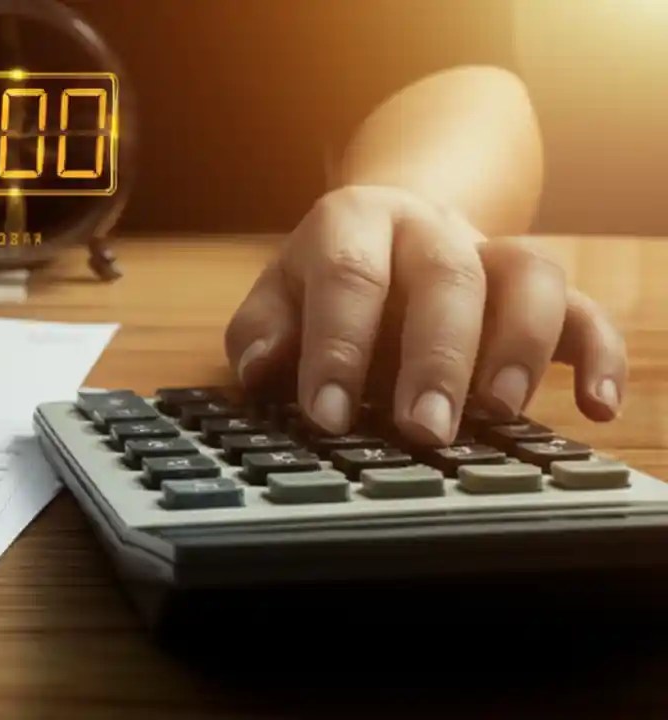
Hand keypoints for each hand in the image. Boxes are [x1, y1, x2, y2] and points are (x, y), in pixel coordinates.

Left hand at [224, 185, 625, 444]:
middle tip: (422, 428)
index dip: (339, 348)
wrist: (389, 225)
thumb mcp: (279, 295)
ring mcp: (490, 253)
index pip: (349, 278)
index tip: (329, 417)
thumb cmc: (325, 278)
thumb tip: (260, 368)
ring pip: (529, 277)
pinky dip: (599, 355)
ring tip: (499, 412)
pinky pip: (584, 311)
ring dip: (520, 346)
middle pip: (446, 277)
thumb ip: (263, 330)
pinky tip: (597, 407)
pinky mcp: (540, 289)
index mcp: (354, 222)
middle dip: (436, 357)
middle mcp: (429, 228)